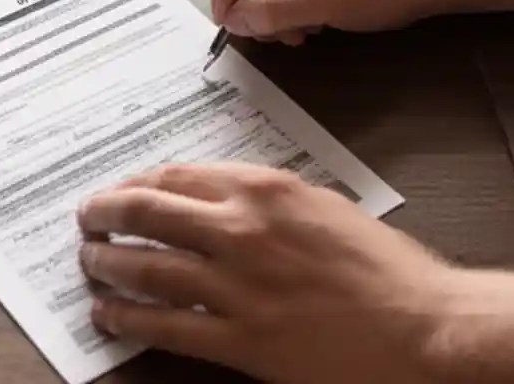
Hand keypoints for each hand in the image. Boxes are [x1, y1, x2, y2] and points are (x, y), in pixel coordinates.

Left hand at [77, 163, 452, 383]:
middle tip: (86, 217)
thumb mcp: (326, 209)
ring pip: (144, 266)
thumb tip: (223, 197)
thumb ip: (270, 199)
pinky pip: (164, 325)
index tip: (123, 187)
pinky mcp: (240, 340)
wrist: (427, 329)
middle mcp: (242, 230)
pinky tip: (107, 314)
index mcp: (266, 191)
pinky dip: (126, 317)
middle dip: (105, 211)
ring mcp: (236, 286)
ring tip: (87, 263)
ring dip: (106, 262)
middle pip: (147, 210)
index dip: (138, 180)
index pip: (178, 174)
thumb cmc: (390, 271)